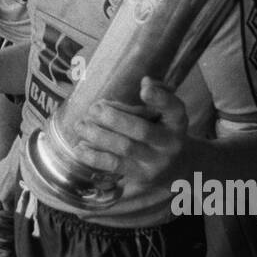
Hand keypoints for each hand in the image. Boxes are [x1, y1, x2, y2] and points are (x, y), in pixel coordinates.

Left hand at [69, 78, 192, 187]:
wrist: (174, 168)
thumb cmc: (162, 130)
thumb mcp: (166, 113)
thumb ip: (158, 94)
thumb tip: (146, 81)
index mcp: (177, 122)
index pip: (174, 109)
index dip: (160, 98)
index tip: (144, 89)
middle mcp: (169, 143)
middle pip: (141, 130)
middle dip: (114, 118)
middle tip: (93, 109)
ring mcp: (155, 162)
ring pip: (125, 147)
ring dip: (98, 135)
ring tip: (81, 125)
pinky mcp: (140, 175)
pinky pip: (114, 165)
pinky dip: (94, 156)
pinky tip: (79, 147)